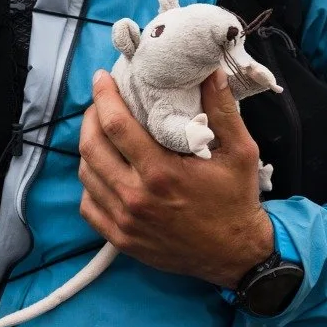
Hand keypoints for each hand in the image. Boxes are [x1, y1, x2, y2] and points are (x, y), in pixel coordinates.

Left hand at [77, 68, 274, 289]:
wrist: (236, 254)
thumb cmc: (237, 201)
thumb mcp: (240, 152)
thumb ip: (222, 110)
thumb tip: (211, 72)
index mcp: (162, 173)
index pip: (116, 125)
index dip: (103, 97)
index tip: (102, 79)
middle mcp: (136, 197)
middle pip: (91, 148)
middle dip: (90, 118)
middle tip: (100, 104)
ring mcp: (125, 221)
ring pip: (86, 175)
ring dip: (89, 149)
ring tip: (102, 133)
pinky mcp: (121, 239)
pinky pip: (88, 206)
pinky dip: (90, 184)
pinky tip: (104, 171)